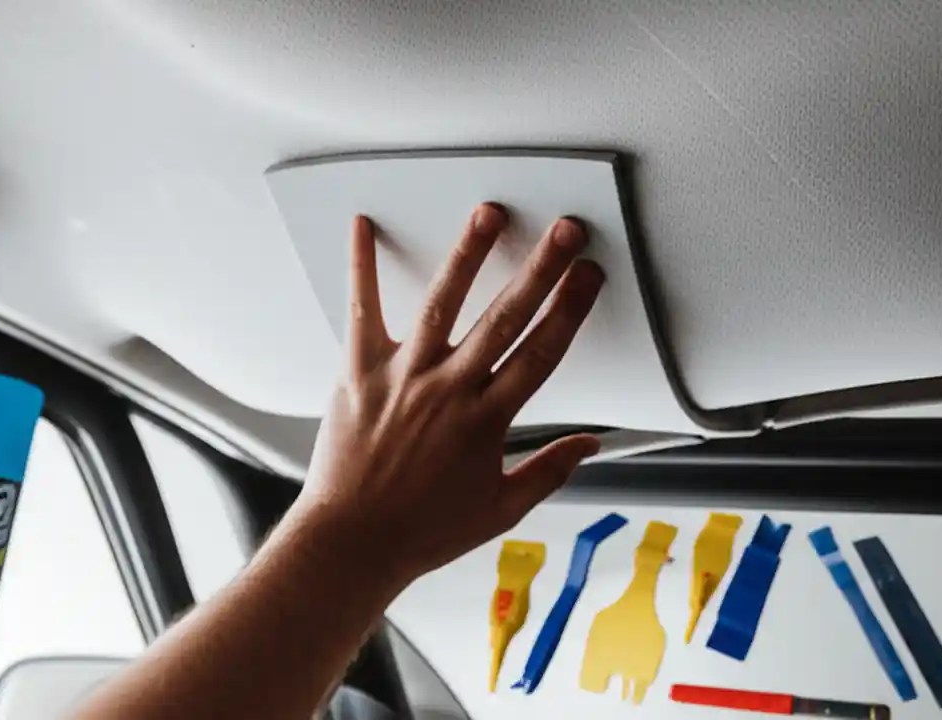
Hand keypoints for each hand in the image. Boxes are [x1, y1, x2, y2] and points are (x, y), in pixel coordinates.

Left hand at [295, 203, 604, 585]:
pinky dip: (360, 267)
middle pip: (505, 318)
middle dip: (540, 270)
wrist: (351, 542)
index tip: (590, 276)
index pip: (541, 353)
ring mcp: (402, 375)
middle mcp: (448, 389)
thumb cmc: (423, 530)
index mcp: (486, 420)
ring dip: (468, 255)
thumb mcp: (501, 509)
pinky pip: (360, 310)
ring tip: (488, 214)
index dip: (571, 310)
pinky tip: (363, 226)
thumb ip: (550, 470)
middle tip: (565, 231)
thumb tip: (590, 444)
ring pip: (442, 303)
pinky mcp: (358, 370)